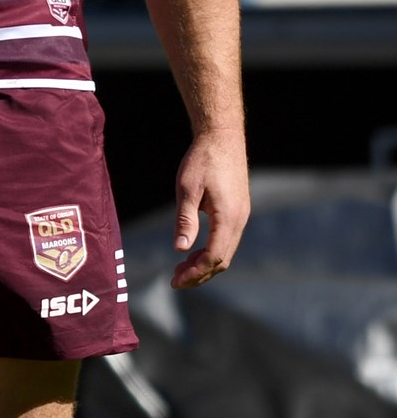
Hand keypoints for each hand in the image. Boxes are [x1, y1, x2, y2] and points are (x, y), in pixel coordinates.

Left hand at [170, 129, 249, 288]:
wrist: (222, 136)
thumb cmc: (203, 159)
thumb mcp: (187, 188)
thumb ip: (186, 219)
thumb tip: (180, 249)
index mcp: (228, 217)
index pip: (214, 257)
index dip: (195, 273)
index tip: (175, 281)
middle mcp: (239, 220)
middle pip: (223, 260)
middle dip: (200, 274)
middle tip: (175, 279)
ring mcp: (242, 215)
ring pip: (226, 251)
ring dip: (206, 263)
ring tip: (182, 267)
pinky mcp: (239, 209)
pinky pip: (227, 239)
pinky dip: (212, 250)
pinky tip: (195, 248)